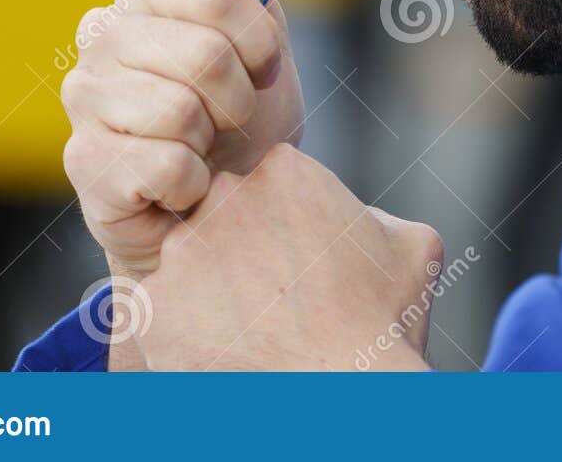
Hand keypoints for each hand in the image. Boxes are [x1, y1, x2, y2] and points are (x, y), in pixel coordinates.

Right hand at [60, 0, 303, 279]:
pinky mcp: (83, 158)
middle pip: (206, 54)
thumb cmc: (238, 121)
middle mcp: (103, 32)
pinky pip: (169, 166)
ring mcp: (84, 94)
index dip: (261, 40)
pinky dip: (194, 184)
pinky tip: (180, 183)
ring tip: (201, 148)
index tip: (265, 71)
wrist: (215, 207)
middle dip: (240, 99)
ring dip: (213, 143)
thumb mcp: (264, 50)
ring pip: (183, 111)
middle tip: (231, 119)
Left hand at [136, 143, 443, 370]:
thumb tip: (363, 223)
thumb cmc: (385, 322)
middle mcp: (223, 195)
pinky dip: (183, 335)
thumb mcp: (411, 245)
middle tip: (271, 296)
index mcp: (283, 169)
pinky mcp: (151, 307)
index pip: (266, 182)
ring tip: (248, 331)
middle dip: (237, 247)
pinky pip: (159, 315)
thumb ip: (375, 215)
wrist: (346, 393)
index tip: (298, 259)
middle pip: (218, 214)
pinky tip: (223, 354)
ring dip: (208, 291)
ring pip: (186, 263)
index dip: (281, 222)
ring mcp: (181, 250)